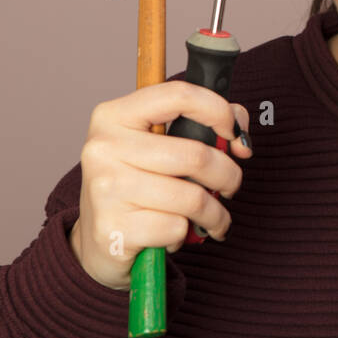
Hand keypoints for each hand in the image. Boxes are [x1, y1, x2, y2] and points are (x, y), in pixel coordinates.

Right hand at [69, 81, 252, 289]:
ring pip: (192, 198)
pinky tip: (172, 234)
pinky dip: (184, 234)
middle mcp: (105, 147)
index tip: (234, 134)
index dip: (218, 111)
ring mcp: (106, 188)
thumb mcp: (157, 146)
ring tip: (213, 219)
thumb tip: (240, 138)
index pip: (178, 96)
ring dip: (215, 214)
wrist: (98, 241)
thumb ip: (201, 126)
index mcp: (114, 116)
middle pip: (196, 156)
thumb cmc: (136, 185)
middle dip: (228, 176)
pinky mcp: (112, 228)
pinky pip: (175, 227)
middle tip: (230, 187)